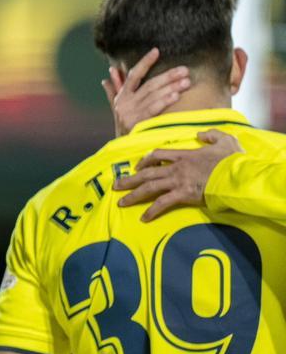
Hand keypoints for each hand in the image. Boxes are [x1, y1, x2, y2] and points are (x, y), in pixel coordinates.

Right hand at [101, 48, 190, 136]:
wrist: (121, 154)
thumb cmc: (124, 129)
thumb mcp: (117, 109)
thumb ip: (114, 90)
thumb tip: (110, 72)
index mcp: (121, 97)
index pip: (133, 75)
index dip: (144, 62)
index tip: (156, 51)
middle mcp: (125, 103)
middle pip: (149, 85)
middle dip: (168, 76)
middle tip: (184, 70)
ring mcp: (130, 113)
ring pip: (153, 95)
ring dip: (171, 87)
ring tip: (186, 82)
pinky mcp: (137, 123)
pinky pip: (153, 109)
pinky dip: (164, 101)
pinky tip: (176, 95)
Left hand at [114, 129, 242, 220]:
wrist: (237, 174)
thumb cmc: (232, 159)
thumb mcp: (224, 139)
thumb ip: (211, 135)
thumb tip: (201, 135)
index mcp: (184, 155)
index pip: (158, 154)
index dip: (145, 160)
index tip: (138, 166)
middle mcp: (176, 168)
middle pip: (147, 172)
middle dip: (130, 179)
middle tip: (115, 185)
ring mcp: (178, 181)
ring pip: (149, 187)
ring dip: (133, 195)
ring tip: (120, 202)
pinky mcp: (183, 194)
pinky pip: (163, 203)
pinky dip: (152, 211)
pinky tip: (143, 218)